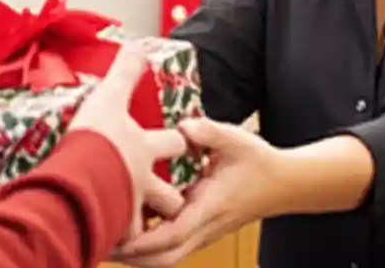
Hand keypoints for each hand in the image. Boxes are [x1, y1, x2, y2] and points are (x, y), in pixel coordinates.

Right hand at [67, 39, 189, 237]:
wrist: (79, 182)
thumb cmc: (97, 140)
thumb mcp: (109, 97)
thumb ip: (123, 73)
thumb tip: (137, 46)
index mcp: (144, 150)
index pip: (173, 144)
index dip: (178, 141)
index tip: (179, 140)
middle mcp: (142, 183)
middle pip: (170, 197)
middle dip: (170, 198)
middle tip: (163, 196)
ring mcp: (127, 210)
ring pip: (148, 227)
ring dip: (142, 226)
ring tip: (133, 228)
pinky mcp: (109, 232)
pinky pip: (118, 244)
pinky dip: (114, 245)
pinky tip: (107, 245)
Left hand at [110, 118, 284, 266]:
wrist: (284, 183)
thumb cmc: (259, 162)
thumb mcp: (236, 139)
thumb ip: (209, 132)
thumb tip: (184, 128)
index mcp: (211, 207)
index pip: (174, 234)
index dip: (143, 240)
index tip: (117, 237)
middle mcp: (205, 226)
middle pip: (164, 258)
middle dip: (131, 257)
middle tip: (100, 243)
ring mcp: (203, 232)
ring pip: (166, 257)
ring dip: (137, 254)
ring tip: (105, 238)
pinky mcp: (200, 230)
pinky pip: (170, 246)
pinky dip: (147, 245)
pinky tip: (126, 228)